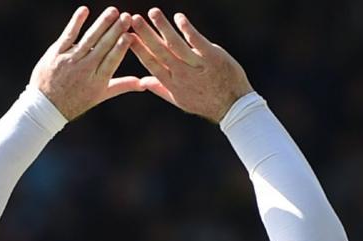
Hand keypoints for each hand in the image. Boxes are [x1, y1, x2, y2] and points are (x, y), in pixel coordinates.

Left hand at [30, 6, 142, 119]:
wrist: (47, 105)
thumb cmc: (77, 100)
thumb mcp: (101, 95)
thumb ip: (122, 85)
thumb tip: (143, 84)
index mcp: (98, 80)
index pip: (112, 60)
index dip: (121, 47)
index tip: (130, 35)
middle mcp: (85, 69)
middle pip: (103, 46)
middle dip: (116, 30)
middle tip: (127, 17)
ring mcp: (70, 60)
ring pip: (89, 39)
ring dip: (102, 24)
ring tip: (113, 11)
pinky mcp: (56, 53)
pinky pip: (68, 35)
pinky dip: (77, 22)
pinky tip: (85, 10)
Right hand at [128, 8, 252, 122]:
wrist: (235, 107)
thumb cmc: (206, 103)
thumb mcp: (181, 100)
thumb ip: (161, 89)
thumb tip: (142, 81)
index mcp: (173, 84)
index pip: (152, 63)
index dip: (139, 50)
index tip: (126, 36)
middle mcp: (183, 75)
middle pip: (161, 51)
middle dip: (146, 34)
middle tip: (133, 18)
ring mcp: (198, 66)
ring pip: (176, 45)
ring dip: (163, 27)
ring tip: (153, 12)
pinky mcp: (213, 58)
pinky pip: (198, 41)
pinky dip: (188, 29)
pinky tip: (179, 17)